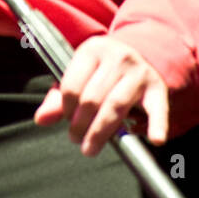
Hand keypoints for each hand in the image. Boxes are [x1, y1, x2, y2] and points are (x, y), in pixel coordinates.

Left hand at [33, 35, 168, 156]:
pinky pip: (158, 108)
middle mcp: (117, 57)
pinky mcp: (157, 87)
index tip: (67, 121)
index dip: (66, 109)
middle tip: (76, 140)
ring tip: (90, 147)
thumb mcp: (79, 75)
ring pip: (116, 106)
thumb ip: (58, 97)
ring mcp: (138, 72)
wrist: (140, 54)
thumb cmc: (102, 71)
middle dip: (81, 124)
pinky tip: (156, 139)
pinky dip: (158, 124)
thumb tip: (41, 119)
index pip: (72, 85)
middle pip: (92, 98)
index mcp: (92, 50)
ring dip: (101, 131)